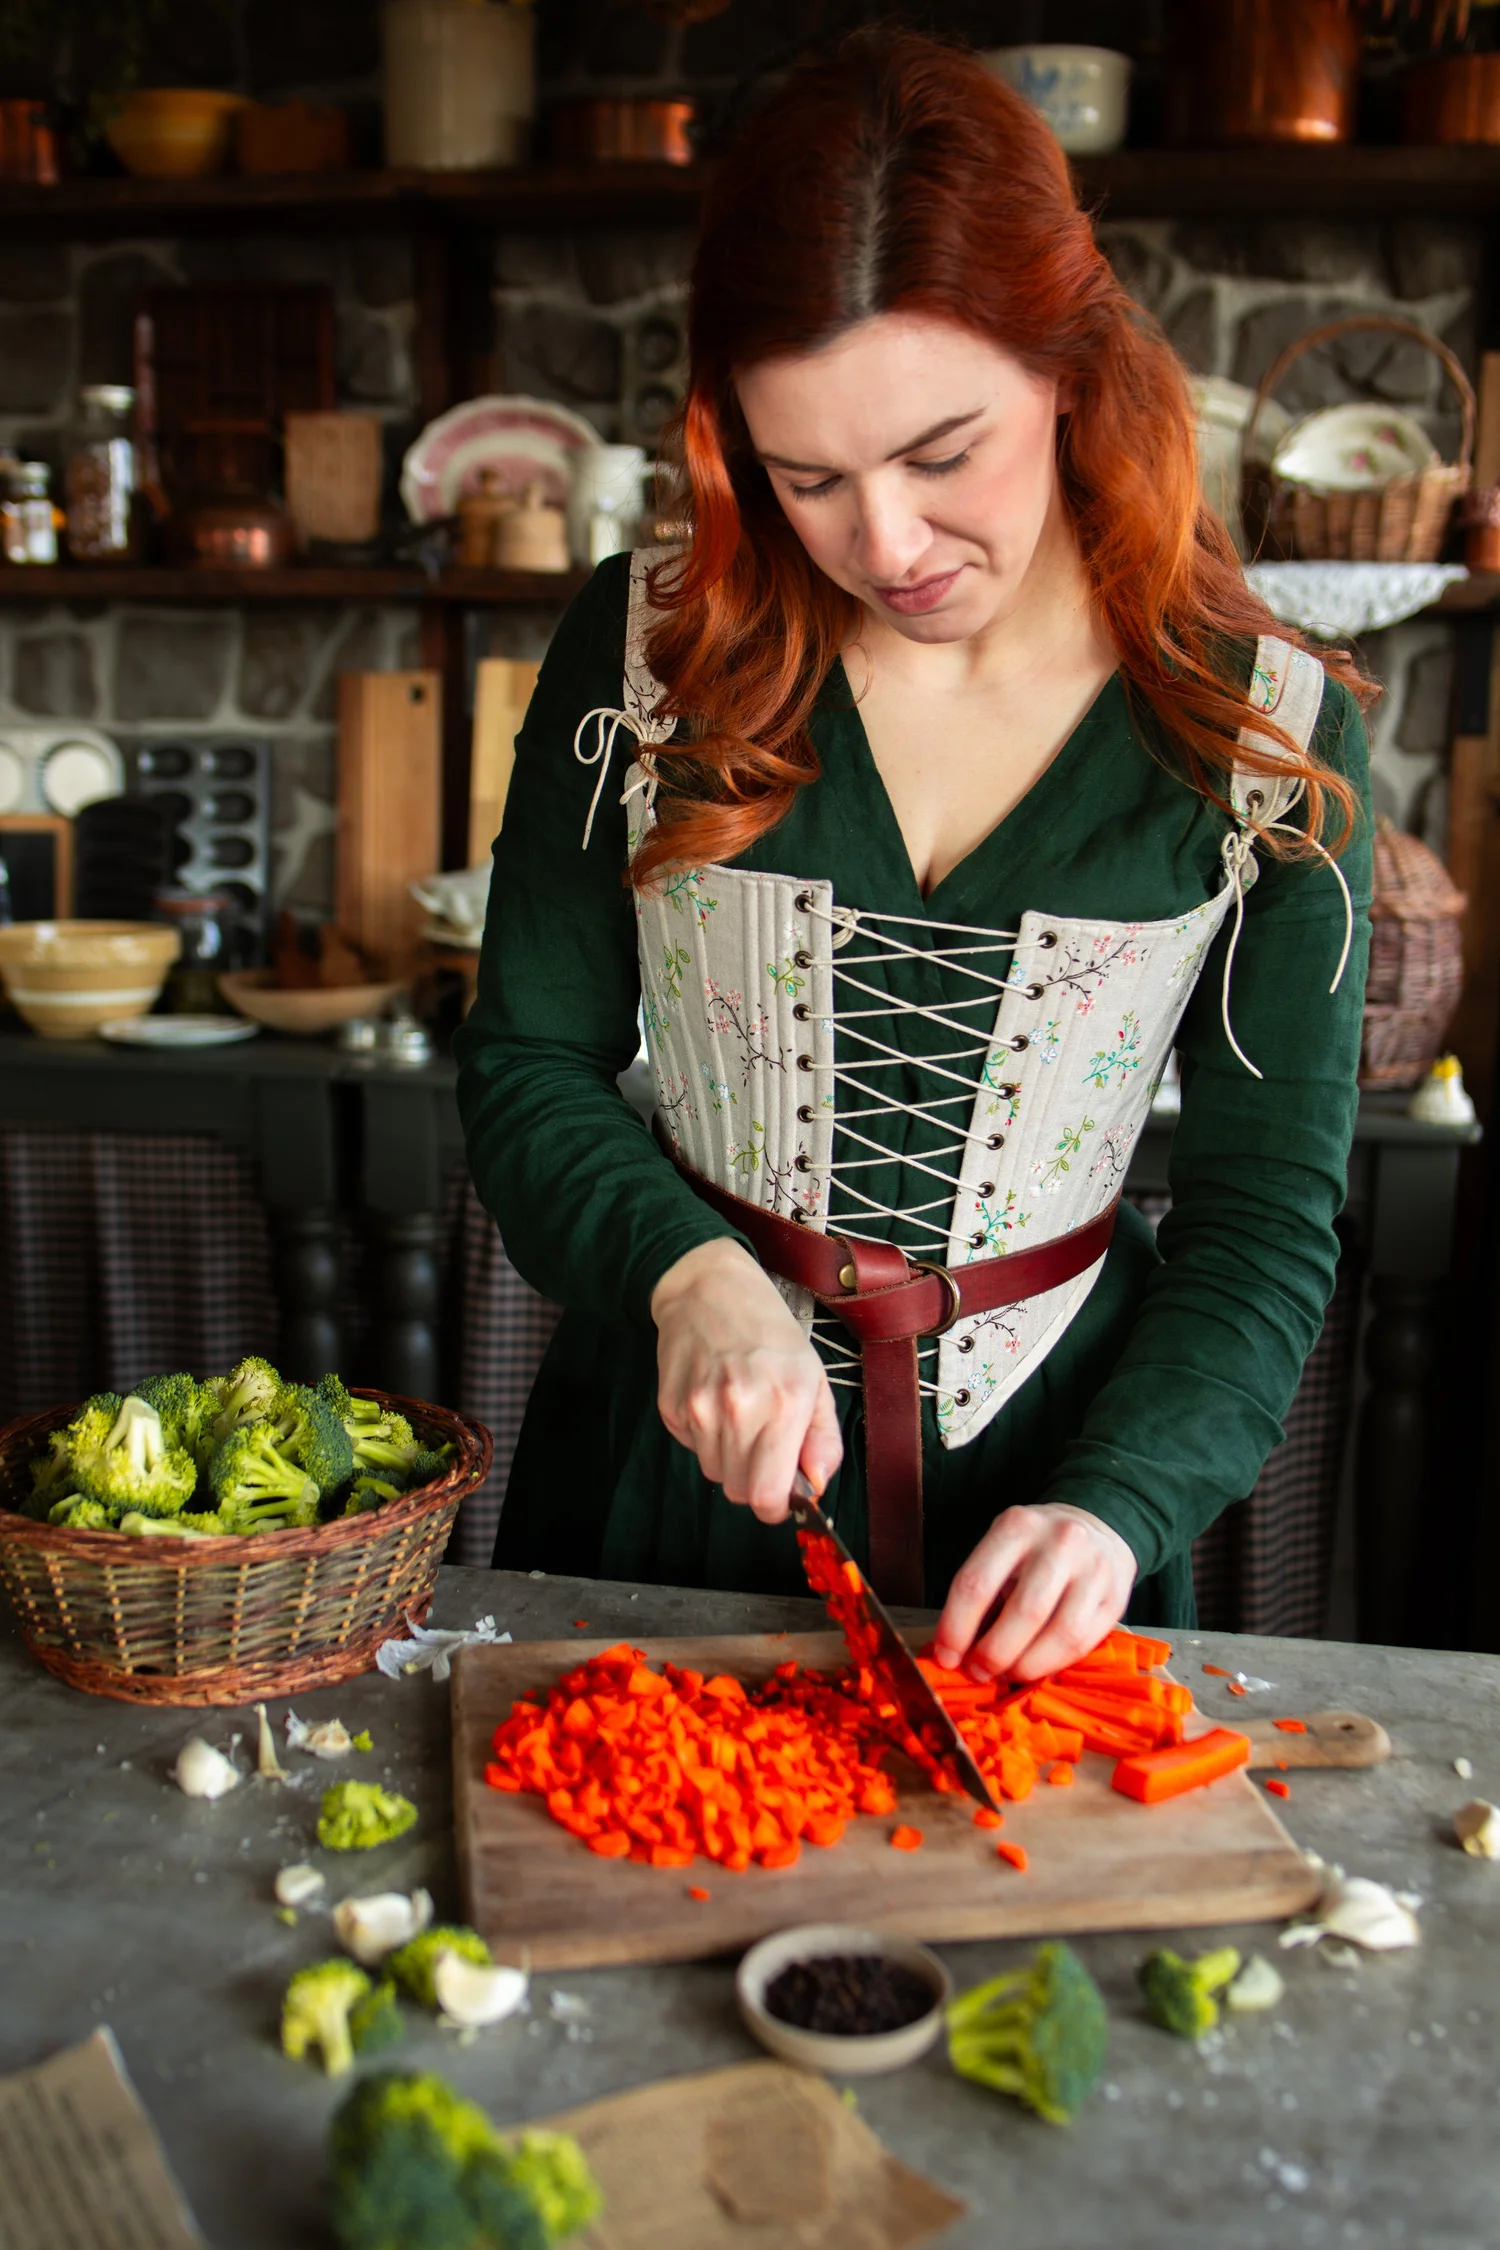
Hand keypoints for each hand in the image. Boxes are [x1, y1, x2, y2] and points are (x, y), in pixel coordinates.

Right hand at [650, 1238, 842, 1521]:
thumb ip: (824, 1440)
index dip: (777, 1505)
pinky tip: (714, 1399)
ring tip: (738, 1412)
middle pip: (738, 1492)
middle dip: (754, 1481)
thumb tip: (815, 1486)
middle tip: (763, 1446)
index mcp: (785, 1403)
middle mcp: (739, 1408)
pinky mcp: (670, 1406)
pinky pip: (691, 1448)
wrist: (709, 1289)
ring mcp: (699, 1408)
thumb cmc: (770, 1333)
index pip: (766, 1496)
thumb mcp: (814, 1379)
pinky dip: (704, 1436)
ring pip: (714, 1473)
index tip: (783, 1494)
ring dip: (729, 1457)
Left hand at [932, 1503, 1136, 1682]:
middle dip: (993, 1654)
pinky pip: (1083, 1644)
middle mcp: (1060, 1542)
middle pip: (1022, 1612)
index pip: (977, 1583)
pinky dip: (1053, 1664)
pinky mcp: (1116, 1598)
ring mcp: (1094, 1569)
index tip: (946, 1657)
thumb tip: (953, 1650)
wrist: (1097, 1529)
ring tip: (1007, 1673)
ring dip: (1026, 1666)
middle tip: (977, 1672)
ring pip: (1060, 1633)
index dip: (956, 1628)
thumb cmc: (1036, 1548)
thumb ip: (981, 1592)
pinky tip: (1036, 1667)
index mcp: (1017, 1525)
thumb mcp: (1003, 1549)